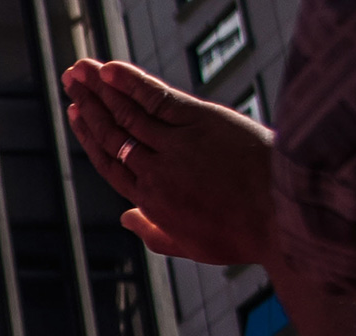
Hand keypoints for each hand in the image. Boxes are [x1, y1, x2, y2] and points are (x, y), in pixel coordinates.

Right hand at [60, 59, 274, 265]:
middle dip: (88, 104)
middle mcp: (155, 170)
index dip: (89, 136)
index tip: (76, 114)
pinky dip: (131, 83)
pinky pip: (156, 99)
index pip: (110, 161)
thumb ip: (154, 233)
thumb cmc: (243, 234)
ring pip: (127, 113)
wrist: (284, 217)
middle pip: (112, 133)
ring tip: (80, 70)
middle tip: (71, 82)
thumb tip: (125, 218)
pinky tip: (111, 69)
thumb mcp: (192, 246)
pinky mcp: (199, 122)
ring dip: (100, 88)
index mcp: (150, 200)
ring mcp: (175, 144)